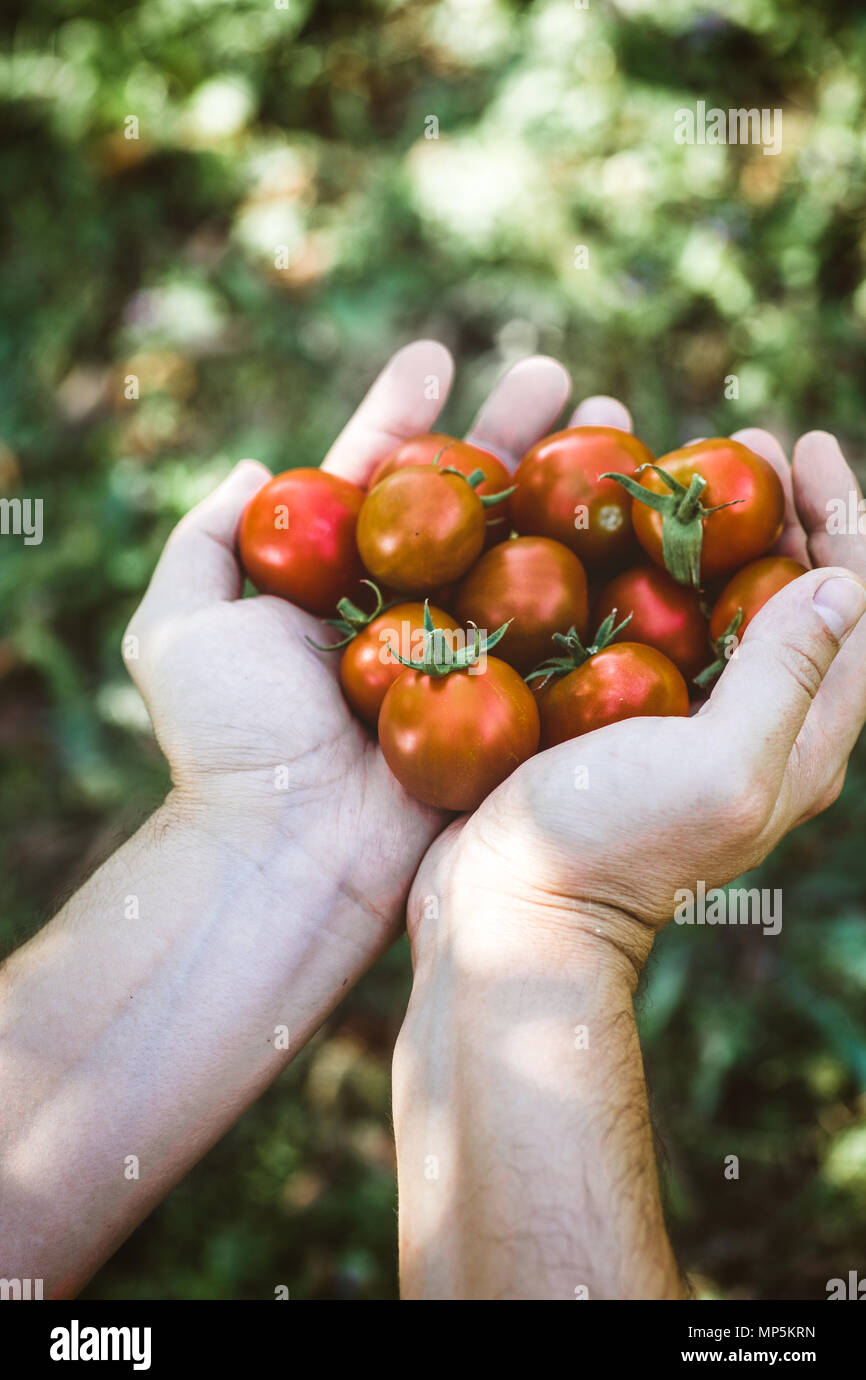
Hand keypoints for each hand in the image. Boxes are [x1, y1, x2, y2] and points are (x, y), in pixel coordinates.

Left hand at [124, 341, 573, 951]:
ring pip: (520, 551)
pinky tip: (631, 518)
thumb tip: (250, 471)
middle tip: (558, 375)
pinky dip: (592, 575)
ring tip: (616, 419)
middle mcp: (403, 609)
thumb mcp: (176, 629)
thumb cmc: (227, 741)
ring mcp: (460, 653)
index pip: (373, 478)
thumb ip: (204, 544)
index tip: (435, 355)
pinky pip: (554, 631)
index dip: (403, 415)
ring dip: (567, 485)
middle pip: (465, 503)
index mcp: (332, 585)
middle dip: (510, 434)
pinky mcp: (506, 701)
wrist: (288, 851)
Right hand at [405, 411, 865, 979]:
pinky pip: (625, 619)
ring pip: (698, 597)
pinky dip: (616, 560)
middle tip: (730, 442)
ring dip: (689, 522)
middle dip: (766, 508)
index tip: (799, 446)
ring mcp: (668, 720)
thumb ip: (787, 679)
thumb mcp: (719, 769)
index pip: (851, 609)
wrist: (504, 916)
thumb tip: (847, 584)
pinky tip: (579, 519)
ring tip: (654, 457)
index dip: (840, 520)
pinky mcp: (601, 718)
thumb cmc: (610, 850)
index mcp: (798, 738)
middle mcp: (745, 724)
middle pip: (778, 592)